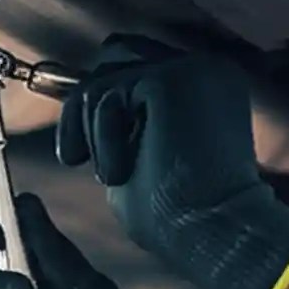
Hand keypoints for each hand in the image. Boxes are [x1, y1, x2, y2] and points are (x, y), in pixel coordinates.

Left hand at [57, 35, 288, 288]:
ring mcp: (192, 67)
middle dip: (84, 107)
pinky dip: (102, 139)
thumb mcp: (142, 155)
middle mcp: (204, 68)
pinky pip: (106, 95)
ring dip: (93, 132)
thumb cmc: (177, 214)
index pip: (136, 64)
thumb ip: (122, 120)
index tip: (75, 148)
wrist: (214, 234)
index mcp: (205, 85)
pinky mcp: (173, 79)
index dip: (99, 99)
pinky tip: (121, 173)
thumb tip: (77, 100)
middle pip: (114, 55)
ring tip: (114, 174)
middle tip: (75, 157)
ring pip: (103, 76)